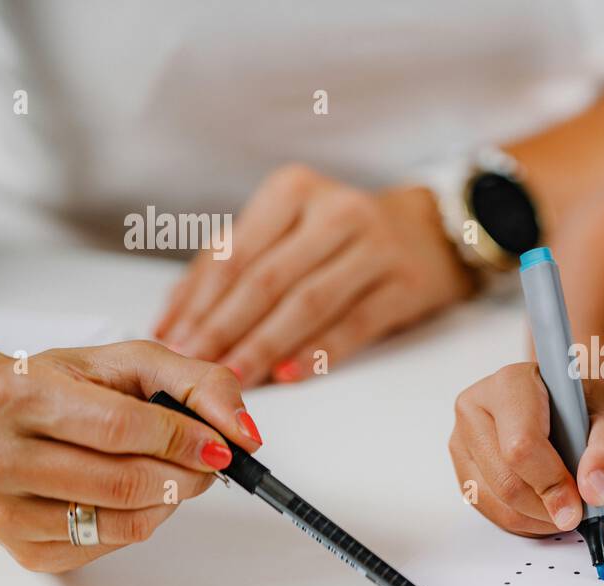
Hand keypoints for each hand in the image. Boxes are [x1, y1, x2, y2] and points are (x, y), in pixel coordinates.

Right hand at [0, 341, 261, 571]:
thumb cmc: (57, 385)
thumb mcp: (127, 363)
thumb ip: (198, 384)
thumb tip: (245, 434)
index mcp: (20, 396)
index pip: (122, 429)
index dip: (184, 440)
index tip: (221, 445)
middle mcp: (0, 456)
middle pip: (125, 483)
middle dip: (187, 475)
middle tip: (208, 461)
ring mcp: (6, 510)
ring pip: (123, 523)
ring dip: (170, 500)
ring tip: (172, 473)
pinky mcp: (23, 549)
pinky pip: (109, 546)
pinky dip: (141, 522)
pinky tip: (133, 495)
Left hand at [153, 164, 473, 386]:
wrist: (432, 232)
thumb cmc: (345, 237)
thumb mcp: (291, 229)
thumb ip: (238, 264)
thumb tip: (176, 320)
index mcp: (293, 190)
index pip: (233, 251)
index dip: (197, 299)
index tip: (170, 338)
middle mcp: (334, 211)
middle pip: (266, 278)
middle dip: (223, 328)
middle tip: (194, 365)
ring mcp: (374, 247)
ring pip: (307, 303)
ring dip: (264, 345)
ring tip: (233, 377)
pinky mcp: (404, 284)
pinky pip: (354, 324)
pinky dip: (318, 352)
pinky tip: (289, 375)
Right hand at [449, 363, 603, 535]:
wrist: (571, 402)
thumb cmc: (589, 404)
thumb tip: (594, 491)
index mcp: (510, 385)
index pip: (520, 446)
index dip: (552, 484)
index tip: (580, 507)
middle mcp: (476, 409)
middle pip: (506, 482)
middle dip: (549, 509)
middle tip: (585, 512)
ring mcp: (463, 440)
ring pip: (495, 504)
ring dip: (539, 520)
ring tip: (571, 507)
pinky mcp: (465, 468)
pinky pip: (490, 512)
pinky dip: (526, 521)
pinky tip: (550, 507)